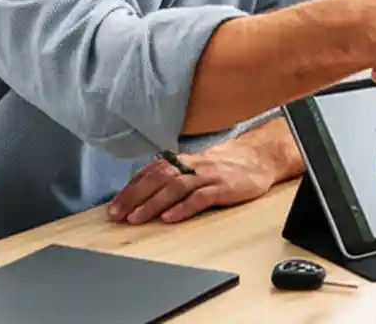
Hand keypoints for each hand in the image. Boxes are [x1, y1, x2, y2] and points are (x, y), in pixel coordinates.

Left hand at [107, 142, 275, 224]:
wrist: (261, 157)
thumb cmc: (228, 165)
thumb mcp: (199, 166)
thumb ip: (176, 175)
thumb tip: (146, 190)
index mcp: (185, 161)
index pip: (152, 172)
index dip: (131, 188)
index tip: (115, 205)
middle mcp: (194, 166)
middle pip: (159, 178)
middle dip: (135, 196)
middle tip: (117, 214)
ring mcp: (209, 176)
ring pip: (176, 187)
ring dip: (154, 203)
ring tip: (137, 218)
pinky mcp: (225, 187)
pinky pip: (201, 197)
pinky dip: (184, 207)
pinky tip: (171, 217)